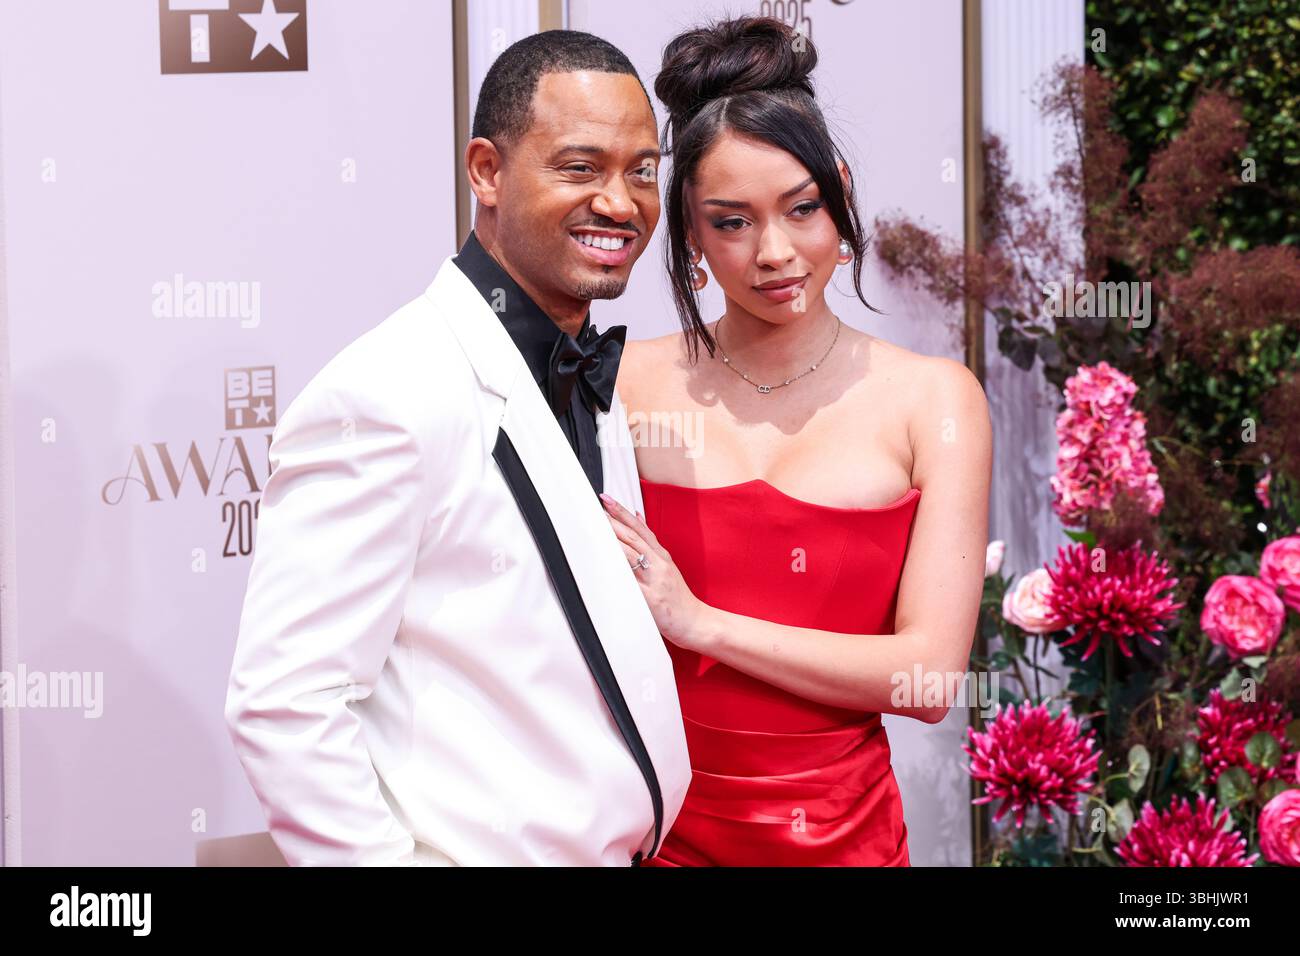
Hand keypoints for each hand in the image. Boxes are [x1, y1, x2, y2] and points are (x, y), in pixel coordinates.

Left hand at [599, 493, 709, 649]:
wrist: (696, 621)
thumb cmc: (678, 596)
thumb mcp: (667, 565)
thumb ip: (650, 544)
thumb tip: (637, 518)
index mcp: (661, 555)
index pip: (639, 528)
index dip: (622, 512)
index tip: (606, 499)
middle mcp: (659, 564)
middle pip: (633, 538)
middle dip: (613, 521)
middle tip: (595, 508)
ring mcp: (656, 580)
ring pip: (630, 556)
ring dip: (612, 542)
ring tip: (595, 530)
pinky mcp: (652, 599)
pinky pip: (631, 585)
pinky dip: (619, 575)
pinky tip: (605, 568)